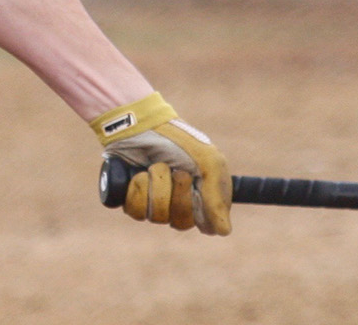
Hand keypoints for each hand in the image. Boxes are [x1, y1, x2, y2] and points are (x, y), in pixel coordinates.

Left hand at [91, 92, 230, 234]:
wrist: (141, 126)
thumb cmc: (178, 142)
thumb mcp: (208, 162)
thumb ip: (218, 197)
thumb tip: (224, 232)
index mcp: (202, 198)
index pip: (206, 225)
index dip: (200, 209)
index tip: (197, 188)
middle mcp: (179, 205)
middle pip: (181, 223)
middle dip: (178, 193)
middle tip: (177, 170)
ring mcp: (155, 203)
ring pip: (157, 216)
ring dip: (157, 186)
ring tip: (156, 166)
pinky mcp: (133, 200)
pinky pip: (136, 211)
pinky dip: (139, 189)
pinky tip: (139, 173)